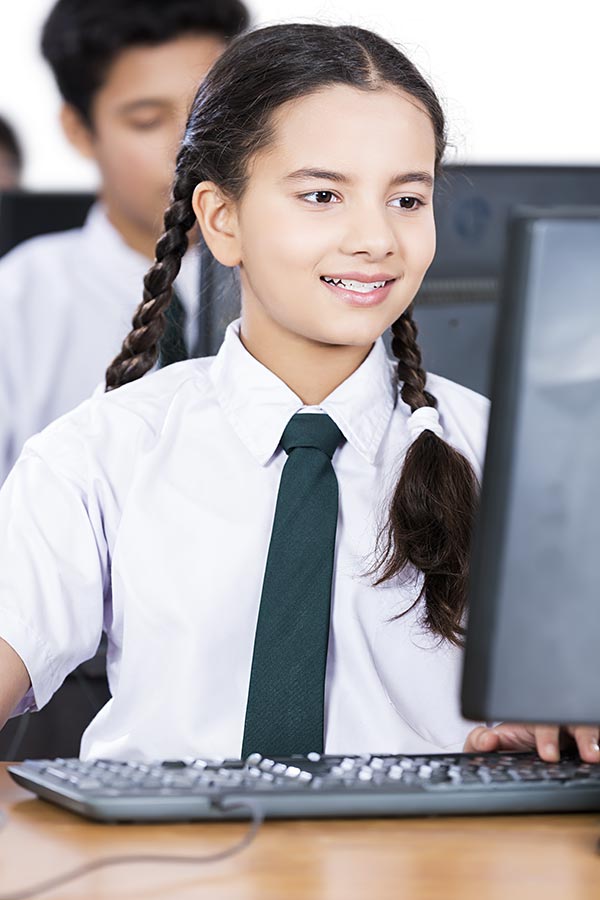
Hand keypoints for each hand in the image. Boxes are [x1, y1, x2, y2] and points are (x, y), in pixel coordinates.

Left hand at [463, 723, 599, 762]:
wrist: (518, 748)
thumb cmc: (509, 742)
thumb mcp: (492, 741)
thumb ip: (480, 740)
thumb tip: (486, 740)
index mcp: (534, 719)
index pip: (543, 721)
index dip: (549, 737)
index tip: (549, 755)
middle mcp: (558, 722)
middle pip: (575, 721)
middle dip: (583, 736)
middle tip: (588, 755)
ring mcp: (574, 731)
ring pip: (589, 727)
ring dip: (595, 739)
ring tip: (596, 756)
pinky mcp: (585, 741)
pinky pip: (595, 737)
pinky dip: (598, 744)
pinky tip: (598, 755)